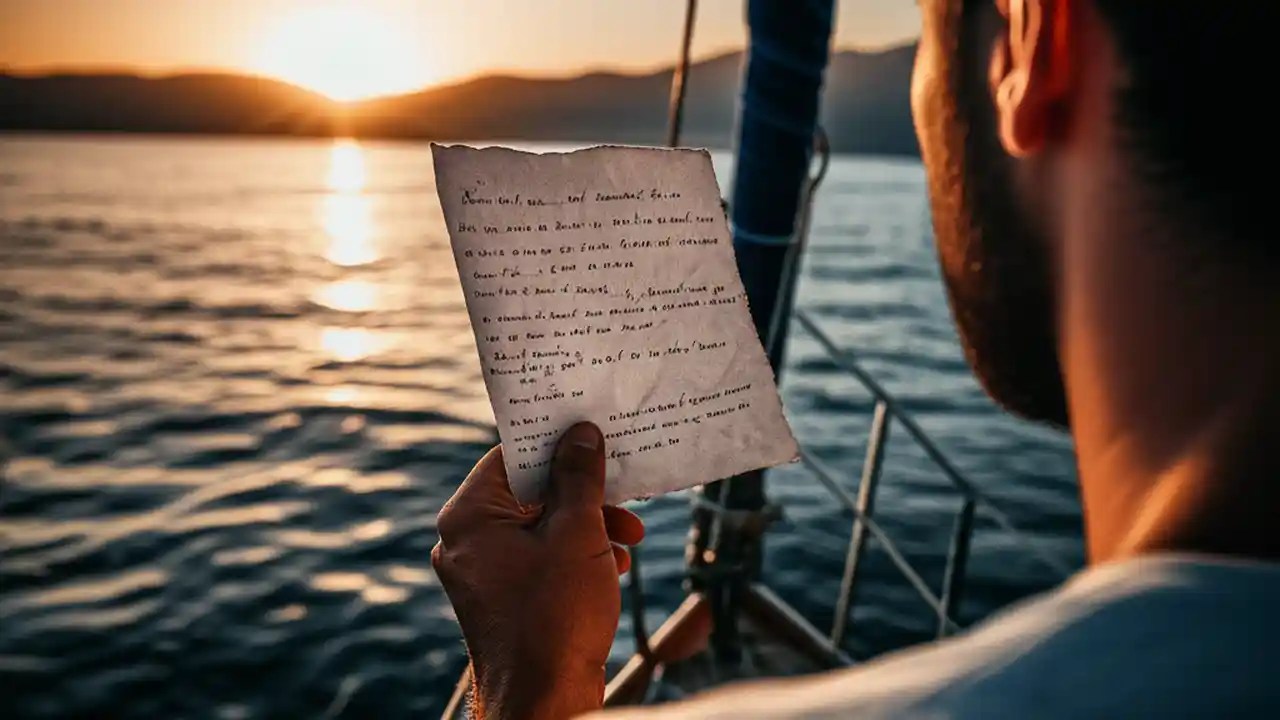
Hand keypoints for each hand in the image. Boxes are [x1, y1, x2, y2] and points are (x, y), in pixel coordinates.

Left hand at [432, 422, 644, 718]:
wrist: (545, 701)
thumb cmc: (555, 617)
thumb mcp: (578, 533)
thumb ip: (579, 477)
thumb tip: (581, 433)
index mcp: (469, 517)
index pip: (510, 456)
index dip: (555, 443)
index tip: (593, 435)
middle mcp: (466, 542)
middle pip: (529, 492)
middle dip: (583, 494)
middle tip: (626, 493)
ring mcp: (483, 573)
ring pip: (539, 527)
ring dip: (587, 526)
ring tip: (628, 539)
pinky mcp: (503, 599)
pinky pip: (539, 558)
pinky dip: (575, 555)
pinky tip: (611, 564)